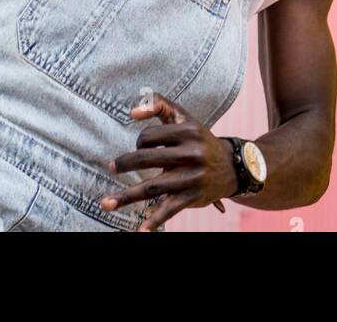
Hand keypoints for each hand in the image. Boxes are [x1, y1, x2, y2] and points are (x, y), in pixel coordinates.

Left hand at [100, 92, 238, 231]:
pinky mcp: (193, 197)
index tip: (143, 147)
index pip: (149, 137)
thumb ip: (158, 104)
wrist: (230, 166)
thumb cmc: (198, 138)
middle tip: (112, 168)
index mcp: (187, 131)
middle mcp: (191, 153)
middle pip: (147, 159)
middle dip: (125, 164)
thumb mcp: (183, 116)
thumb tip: (132, 112)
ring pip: (152, 187)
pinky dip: (154, 221)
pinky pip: (170, 209)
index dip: (140, 142)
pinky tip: (141, 231)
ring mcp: (192, 177)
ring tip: (106, 204)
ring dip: (127, 196)